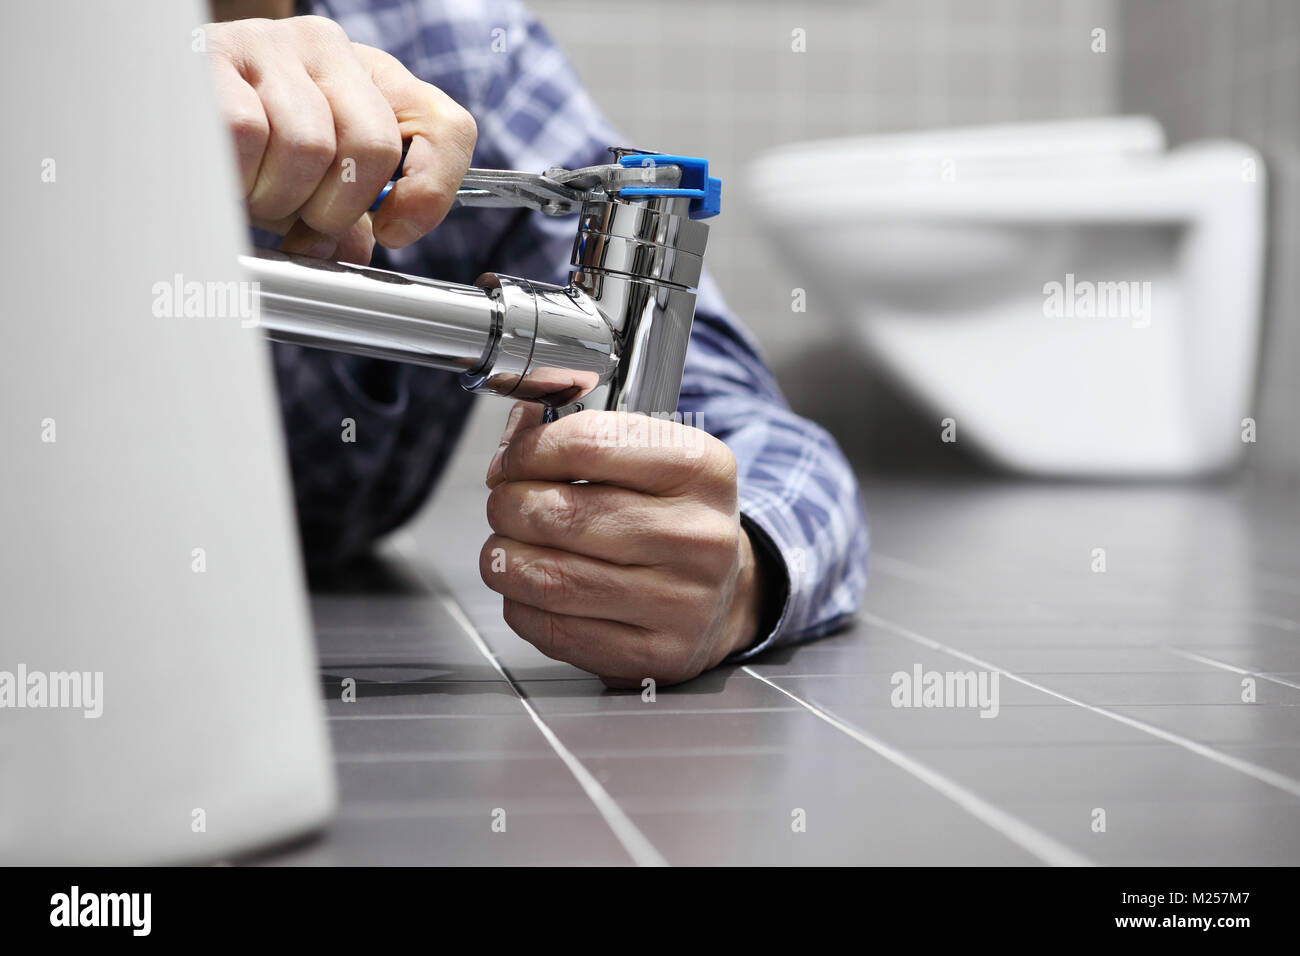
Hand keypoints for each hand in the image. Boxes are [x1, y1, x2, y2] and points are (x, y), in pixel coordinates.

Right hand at [204, 15, 476, 262]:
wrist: (168, 106)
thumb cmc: (251, 151)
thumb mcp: (317, 184)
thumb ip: (354, 217)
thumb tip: (356, 253)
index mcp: (373, 79)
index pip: (446, 127)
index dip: (430, 191)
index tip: (393, 230)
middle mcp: (327, 49)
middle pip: (373, 146)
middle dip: (337, 208)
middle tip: (302, 220)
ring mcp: (270, 45)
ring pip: (307, 146)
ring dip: (279, 197)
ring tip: (255, 192)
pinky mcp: (211, 57)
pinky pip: (246, 134)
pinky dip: (238, 176)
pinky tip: (227, 176)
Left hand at [480, 404, 766, 686]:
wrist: (724, 593)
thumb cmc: (672, 520)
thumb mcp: (650, 460)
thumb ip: (581, 440)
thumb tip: (516, 438)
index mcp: (701, 469)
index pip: (587, 444)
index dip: (527, 451)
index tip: (512, 461)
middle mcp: (697, 536)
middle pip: (558, 514)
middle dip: (508, 506)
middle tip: (506, 506)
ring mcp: (680, 602)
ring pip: (547, 577)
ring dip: (504, 560)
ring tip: (510, 549)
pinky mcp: (656, 655)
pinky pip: (554, 630)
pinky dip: (522, 606)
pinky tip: (535, 592)